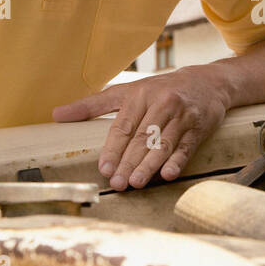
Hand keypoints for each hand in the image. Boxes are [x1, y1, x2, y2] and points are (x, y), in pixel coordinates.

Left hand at [52, 67, 228, 190]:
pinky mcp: (199, 127)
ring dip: (150, 165)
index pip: (123, 126)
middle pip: (142, 138)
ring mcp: (182, 116)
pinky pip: (186, 146)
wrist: (208, 82)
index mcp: (140, 95)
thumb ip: (93, 105)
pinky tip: (168, 174)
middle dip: (129, 162)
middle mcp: (162, 103)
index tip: (104, 168)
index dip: (113, 149)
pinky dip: (177, 161)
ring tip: (137, 183)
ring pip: (163, 143)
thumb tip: (57, 115)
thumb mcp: (128, 91)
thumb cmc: (161, 89)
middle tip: (117, 183)